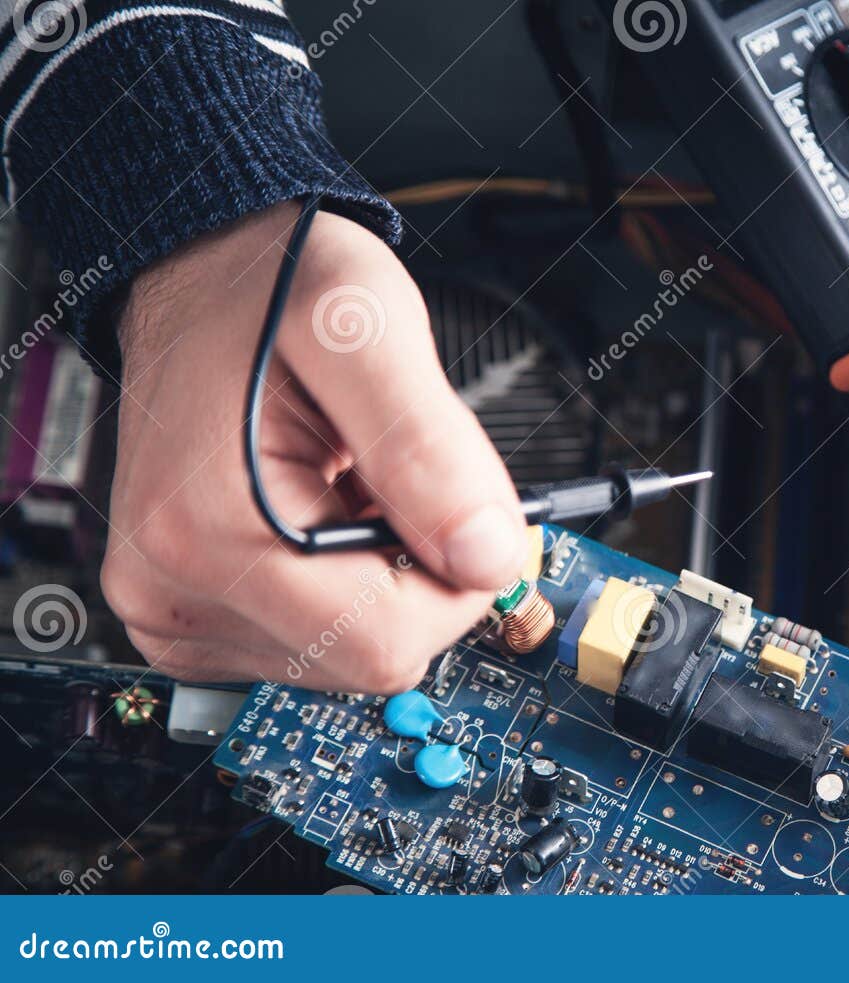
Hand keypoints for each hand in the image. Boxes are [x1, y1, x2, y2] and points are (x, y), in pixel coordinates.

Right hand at [101, 202, 527, 692]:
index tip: (457, 508)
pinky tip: (325, 511)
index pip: (388, 642)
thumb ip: (436, 452)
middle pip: (369, 659)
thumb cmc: (275, 284)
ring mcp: (169, 603)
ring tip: (349, 484)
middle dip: (418, 575)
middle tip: (391, 479)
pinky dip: (344, 586)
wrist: (206, 269)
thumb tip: (491, 559)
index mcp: (208, 530)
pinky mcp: (183, 608)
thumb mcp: (371, 333)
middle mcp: (170, 585)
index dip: (456, 581)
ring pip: (344, 656)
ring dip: (381, 576)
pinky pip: (306, 642)